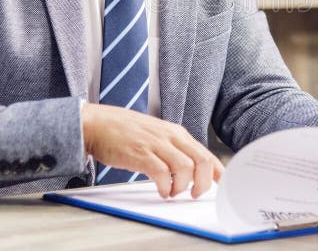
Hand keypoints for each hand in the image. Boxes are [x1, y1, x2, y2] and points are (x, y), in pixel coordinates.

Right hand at [81, 103, 223, 198]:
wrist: (98, 124)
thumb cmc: (127, 131)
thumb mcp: (158, 134)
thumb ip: (175, 149)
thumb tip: (192, 169)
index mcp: (177, 133)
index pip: (206, 153)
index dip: (216, 172)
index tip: (219, 185)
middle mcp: (170, 137)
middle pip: (201, 161)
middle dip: (202, 183)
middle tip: (194, 194)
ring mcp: (156, 145)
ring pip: (185, 168)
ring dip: (182, 186)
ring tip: (173, 192)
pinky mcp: (141, 155)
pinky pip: (162, 174)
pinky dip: (165, 187)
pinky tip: (161, 190)